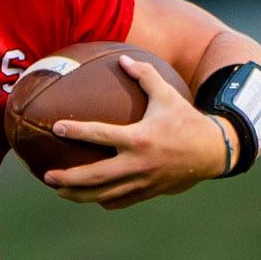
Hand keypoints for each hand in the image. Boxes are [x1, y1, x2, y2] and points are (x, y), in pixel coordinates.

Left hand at [44, 54, 235, 209]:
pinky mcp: (148, 192)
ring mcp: (142, 181)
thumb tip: (123, 58)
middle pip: (95, 176)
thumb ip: (145, 75)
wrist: (213, 151)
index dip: (76, 131)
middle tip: (47, 175)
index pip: (100, 135)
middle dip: (69, 178)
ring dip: (79, 194)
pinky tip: (88, 197)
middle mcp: (138, 163)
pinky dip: (102, 200)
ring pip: (103, 194)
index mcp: (139, 138)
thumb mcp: (168, 95)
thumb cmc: (186, 119)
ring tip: (59, 191)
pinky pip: (119, 201)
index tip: (55, 128)